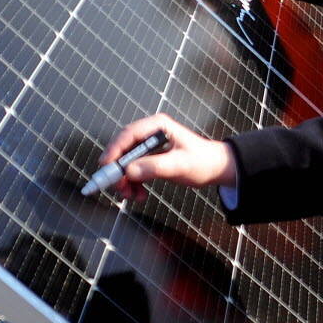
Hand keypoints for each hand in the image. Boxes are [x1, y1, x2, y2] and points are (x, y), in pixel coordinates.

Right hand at [100, 114, 236, 201]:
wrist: (216, 169)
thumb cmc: (203, 161)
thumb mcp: (179, 165)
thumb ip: (154, 167)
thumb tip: (129, 171)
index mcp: (158, 126)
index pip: (129, 134)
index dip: (115, 149)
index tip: (106, 166)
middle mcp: (151, 134)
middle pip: (124, 149)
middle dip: (119, 170)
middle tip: (119, 187)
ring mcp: (150, 147)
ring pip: (127, 162)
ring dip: (125, 180)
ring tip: (131, 196)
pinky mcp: (150, 159)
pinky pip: (134, 171)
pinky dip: (133, 184)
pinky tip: (139, 195)